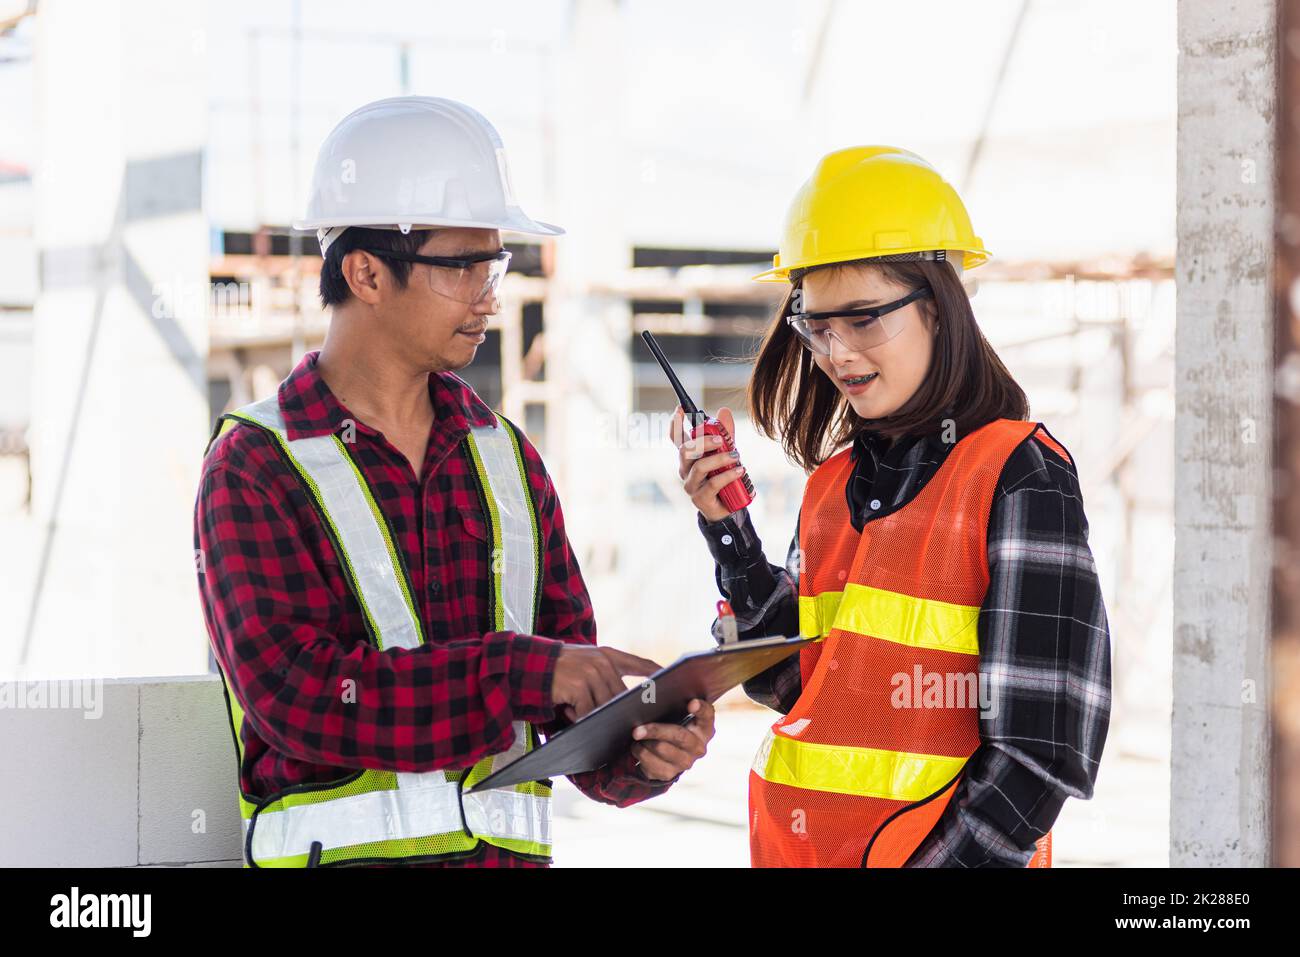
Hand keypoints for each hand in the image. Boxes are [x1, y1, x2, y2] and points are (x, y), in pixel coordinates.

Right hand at [551, 645, 661, 722]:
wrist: (532, 664)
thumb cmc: (560, 668)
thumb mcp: (586, 662)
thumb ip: (605, 675)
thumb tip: (623, 703)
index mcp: (609, 655)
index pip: (639, 663)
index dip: (656, 673)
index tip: (672, 681)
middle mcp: (603, 661)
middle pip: (623, 695)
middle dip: (623, 711)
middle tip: (623, 723)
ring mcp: (592, 673)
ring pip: (606, 705)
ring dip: (595, 715)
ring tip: (578, 714)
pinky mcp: (579, 686)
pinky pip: (588, 711)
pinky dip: (580, 716)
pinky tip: (567, 711)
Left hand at [631, 698, 715, 780]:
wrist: (664, 754)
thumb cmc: (670, 724)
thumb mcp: (673, 713)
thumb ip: (669, 702)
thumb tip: (647, 693)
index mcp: (704, 727)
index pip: (707, 715)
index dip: (700, 709)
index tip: (690, 703)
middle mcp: (699, 746)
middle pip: (679, 736)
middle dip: (656, 730)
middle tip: (636, 729)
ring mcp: (686, 762)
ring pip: (662, 749)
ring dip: (645, 741)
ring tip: (636, 734)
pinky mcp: (670, 774)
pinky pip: (651, 763)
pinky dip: (640, 752)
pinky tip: (637, 746)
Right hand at [670, 405, 745, 522]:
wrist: (727, 509)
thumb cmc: (723, 478)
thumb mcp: (725, 453)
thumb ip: (725, 434)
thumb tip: (724, 410)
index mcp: (689, 458)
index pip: (677, 439)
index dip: (675, 424)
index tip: (680, 409)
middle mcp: (685, 470)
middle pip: (685, 451)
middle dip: (702, 442)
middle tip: (720, 439)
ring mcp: (691, 485)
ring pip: (700, 467)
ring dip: (719, 459)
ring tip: (736, 456)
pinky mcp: (700, 498)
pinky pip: (713, 483)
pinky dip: (728, 475)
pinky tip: (739, 470)